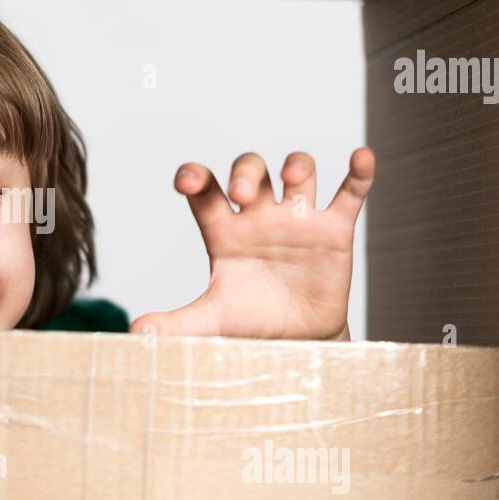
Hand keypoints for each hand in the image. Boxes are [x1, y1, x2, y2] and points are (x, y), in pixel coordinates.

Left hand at [130, 148, 374, 339]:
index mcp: (225, 231)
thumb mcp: (212, 322)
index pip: (206, 190)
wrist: (296, 343)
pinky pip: (349, 193)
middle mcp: (260, 217)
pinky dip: (358, 174)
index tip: (186, 181)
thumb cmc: (250, 322)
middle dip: (246, 172)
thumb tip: (137, 333)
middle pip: (251, 171)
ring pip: (299, 171)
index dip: (195, 176)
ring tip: (293, 176)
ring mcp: (299, 220)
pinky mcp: (335, 232)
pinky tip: (361, 156)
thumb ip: (177, 324)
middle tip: (242, 191)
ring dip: (297, 165)